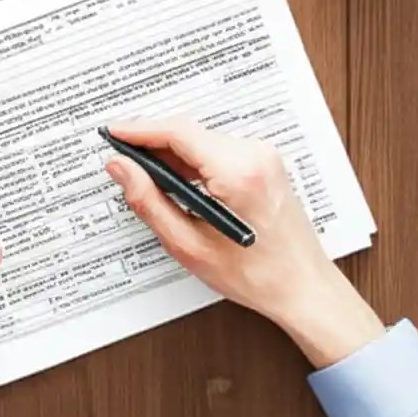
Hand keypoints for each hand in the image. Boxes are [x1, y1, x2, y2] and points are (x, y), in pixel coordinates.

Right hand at [105, 117, 384, 368]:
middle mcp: (255, 156)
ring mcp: (263, 157)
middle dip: (151, 144)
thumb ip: (149, 202)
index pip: (177, 132)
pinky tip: (177, 183)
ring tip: (147, 179)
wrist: (303, 286)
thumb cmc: (257, 275)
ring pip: (201, 141)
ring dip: (172, 155)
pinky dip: (192, 162)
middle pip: (188, 134)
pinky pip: (217, 151)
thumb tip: (122, 169)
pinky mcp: (264, 163)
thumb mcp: (189, 245)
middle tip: (122, 161)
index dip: (139, 129)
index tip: (114, 133)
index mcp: (238, 173)